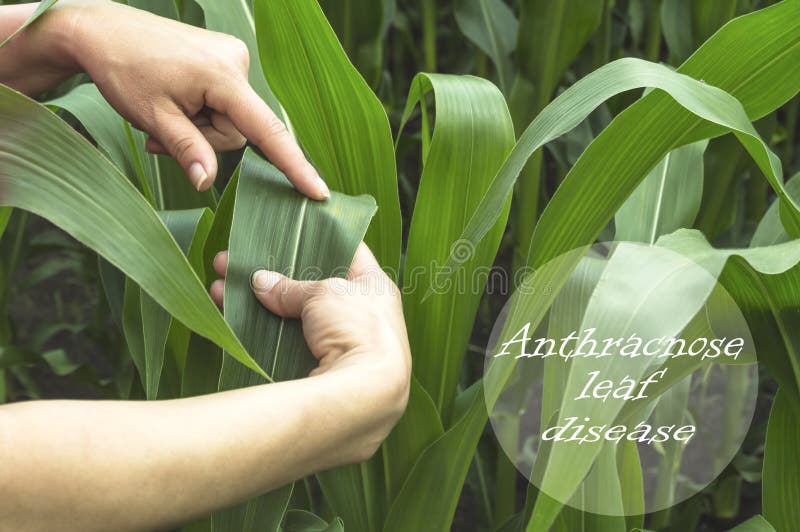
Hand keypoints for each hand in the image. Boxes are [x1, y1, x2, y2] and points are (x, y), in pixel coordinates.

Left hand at [0, 0, 327, 197]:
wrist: (103, 30)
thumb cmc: (124, 70)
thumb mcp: (154, 118)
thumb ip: (189, 150)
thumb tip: (207, 182)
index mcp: (223, 76)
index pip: (266, 131)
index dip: (294, 165)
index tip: (318, 192)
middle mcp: (237, 62)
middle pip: (239, 131)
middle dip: (205, 139)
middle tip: (163, 135)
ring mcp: (233, 58)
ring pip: (231, 120)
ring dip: (199, 127)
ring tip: (163, 117)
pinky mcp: (225, 59)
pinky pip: (224, 103)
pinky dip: (202, 112)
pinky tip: (175, 103)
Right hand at [211, 243, 411, 452]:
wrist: (363, 395)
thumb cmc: (357, 329)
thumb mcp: (324, 294)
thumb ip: (291, 287)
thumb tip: (260, 282)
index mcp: (376, 288)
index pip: (349, 252)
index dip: (318, 238)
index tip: (288, 230)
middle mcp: (363, 317)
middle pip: (310, 288)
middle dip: (271, 276)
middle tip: (233, 262)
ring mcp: (341, 348)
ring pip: (291, 318)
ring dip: (256, 305)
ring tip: (220, 288)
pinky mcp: (320, 373)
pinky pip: (284, 345)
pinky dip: (259, 333)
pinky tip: (230, 319)